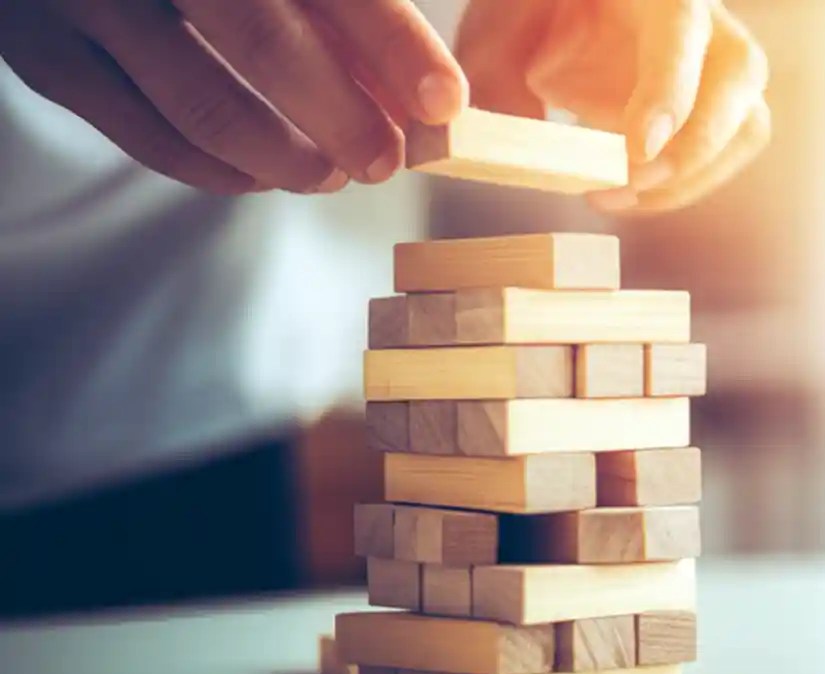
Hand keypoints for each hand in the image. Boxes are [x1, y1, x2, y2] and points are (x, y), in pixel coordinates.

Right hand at [0, 0, 467, 194]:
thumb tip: (411, 89)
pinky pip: (148, 138)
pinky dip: (220, 170)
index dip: (395, 44)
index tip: (444, 102)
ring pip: (204, 107)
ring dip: (287, 158)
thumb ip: (343, 7)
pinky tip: (265, 175)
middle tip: (386, 160)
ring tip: (334, 174)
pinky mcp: (50, 57)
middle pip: (266, 44)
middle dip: (345, 118)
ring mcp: (88, 1)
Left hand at [456, 0, 769, 212]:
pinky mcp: (719, 103)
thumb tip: (499, 146)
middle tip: (625, 184)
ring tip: (617, 196)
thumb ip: (492, 77)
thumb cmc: (529, 11)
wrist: (559, 10)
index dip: (668, 89)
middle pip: (741, 73)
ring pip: (748, 121)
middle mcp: (703, 14)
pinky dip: (686, 186)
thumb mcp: (497, 32)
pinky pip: (729, 151)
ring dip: (691, 177)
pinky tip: (630, 191)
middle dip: (691, 146)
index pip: (681, 26)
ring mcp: (719, 58)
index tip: (638, 148)